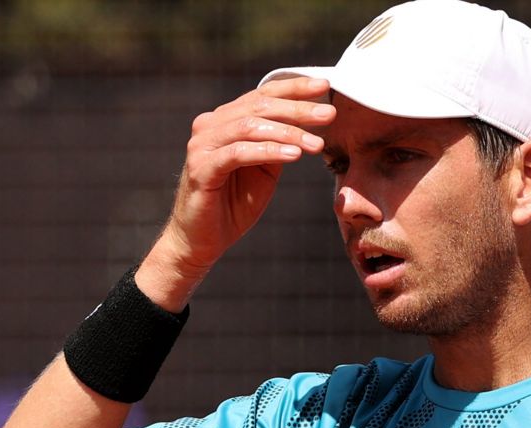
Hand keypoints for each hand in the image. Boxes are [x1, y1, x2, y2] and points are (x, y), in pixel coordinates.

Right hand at [169, 76, 334, 272]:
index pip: (263, 95)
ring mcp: (203, 145)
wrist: (202, 240)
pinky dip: (268, 151)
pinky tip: (293, 155)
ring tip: (317, 143)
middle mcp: (211, 125)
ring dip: (289, 133)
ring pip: (250, 127)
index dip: (294, 88)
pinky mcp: (201, 168)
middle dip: (298, 109)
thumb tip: (310, 121)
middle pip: (260, 107)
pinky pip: (238, 153)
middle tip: (330, 113)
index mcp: (226, 120)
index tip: (325, 85)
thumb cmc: (234, 203)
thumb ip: (280, 143)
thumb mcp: (266, 168)